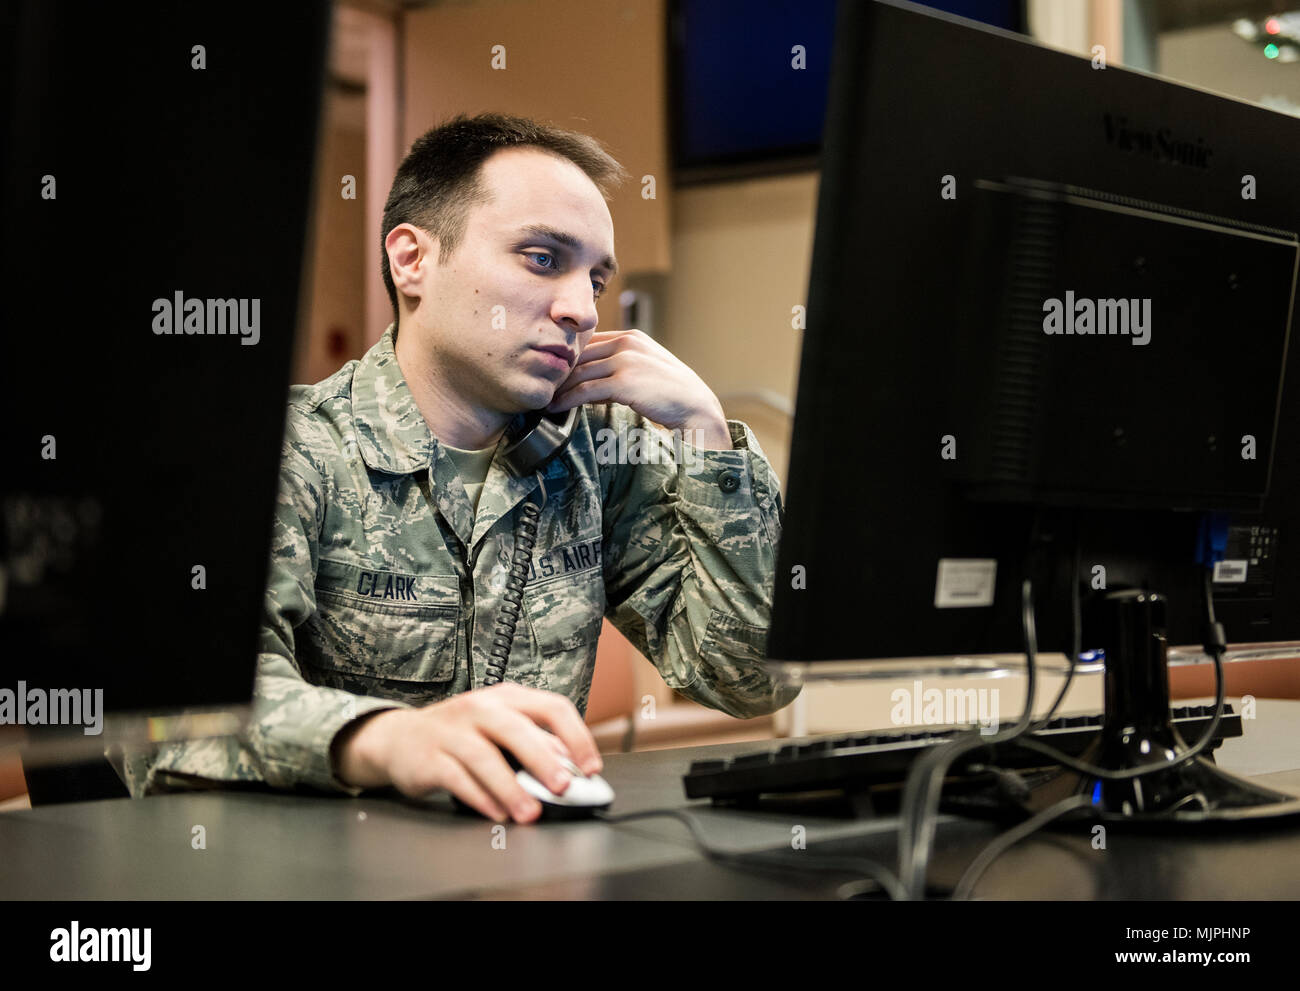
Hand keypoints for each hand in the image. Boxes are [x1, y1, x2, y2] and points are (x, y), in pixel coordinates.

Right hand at [332, 684, 602, 822]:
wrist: (399, 737)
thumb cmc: (461, 734)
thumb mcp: (500, 729)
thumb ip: (535, 743)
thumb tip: (572, 766)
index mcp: (507, 698)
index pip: (552, 707)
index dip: (577, 737)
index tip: (591, 767)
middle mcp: (480, 707)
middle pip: (517, 730)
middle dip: (544, 761)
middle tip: (563, 788)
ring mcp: (452, 730)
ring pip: (485, 757)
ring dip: (511, 788)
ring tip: (530, 813)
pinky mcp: (429, 757)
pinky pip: (457, 778)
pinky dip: (480, 798)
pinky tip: (497, 814)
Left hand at [547, 329, 731, 448]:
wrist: (696, 408)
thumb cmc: (671, 395)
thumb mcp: (645, 371)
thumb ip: (619, 367)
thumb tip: (588, 381)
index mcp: (631, 337)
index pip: (588, 343)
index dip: (567, 359)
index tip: (550, 374)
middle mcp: (627, 343)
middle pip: (579, 355)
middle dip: (557, 372)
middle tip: (538, 387)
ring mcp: (626, 360)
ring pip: (579, 372)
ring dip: (558, 388)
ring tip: (541, 399)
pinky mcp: (624, 381)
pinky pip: (585, 390)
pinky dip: (566, 400)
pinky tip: (555, 408)